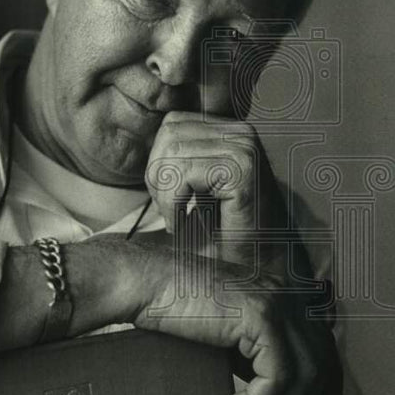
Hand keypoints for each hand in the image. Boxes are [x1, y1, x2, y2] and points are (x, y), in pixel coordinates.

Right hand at [132, 241, 342, 394]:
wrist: (148, 285)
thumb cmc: (178, 312)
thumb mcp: (231, 338)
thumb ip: (259, 358)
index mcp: (290, 298)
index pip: (325, 356)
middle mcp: (294, 296)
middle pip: (323, 368)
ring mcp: (281, 302)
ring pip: (304, 376)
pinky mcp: (262, 315)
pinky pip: (278, 376)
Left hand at [145, 112, 286, 268]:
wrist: (253, 269)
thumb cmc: (220, 233)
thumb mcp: (192, 186)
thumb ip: (174, 158)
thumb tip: (141, 140)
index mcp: (230, 130)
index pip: (171, 125)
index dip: (159, 163)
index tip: (169, 198)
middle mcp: (241, 132)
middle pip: (169, 137)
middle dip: (157, 178)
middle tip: (171, 212)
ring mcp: (245, 149)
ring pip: (172, 154)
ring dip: (165, 195)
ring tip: (177, 219)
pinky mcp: (242, 170)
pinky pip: (183, 175)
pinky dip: (173, 205)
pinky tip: (184, 226)